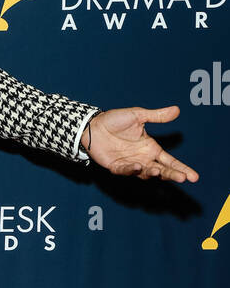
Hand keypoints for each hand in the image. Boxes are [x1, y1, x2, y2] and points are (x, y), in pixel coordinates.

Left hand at [82, 106, 197, 182]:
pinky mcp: (116, 166)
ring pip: (145, 172)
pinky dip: (132, 170)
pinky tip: (139, 166)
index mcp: (150, 148)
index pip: (170, 161)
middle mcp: (143, 158)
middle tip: (183, 178)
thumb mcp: (138, 115)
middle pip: (162, 170)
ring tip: (160, 171)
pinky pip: (126, 171)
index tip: (194, 177)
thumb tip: (177, 110)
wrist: (93, 125)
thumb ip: (157, 116)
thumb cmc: (115, 120)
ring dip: (153, 172)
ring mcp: (130, 164)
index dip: (181, 168)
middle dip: (172, 174)